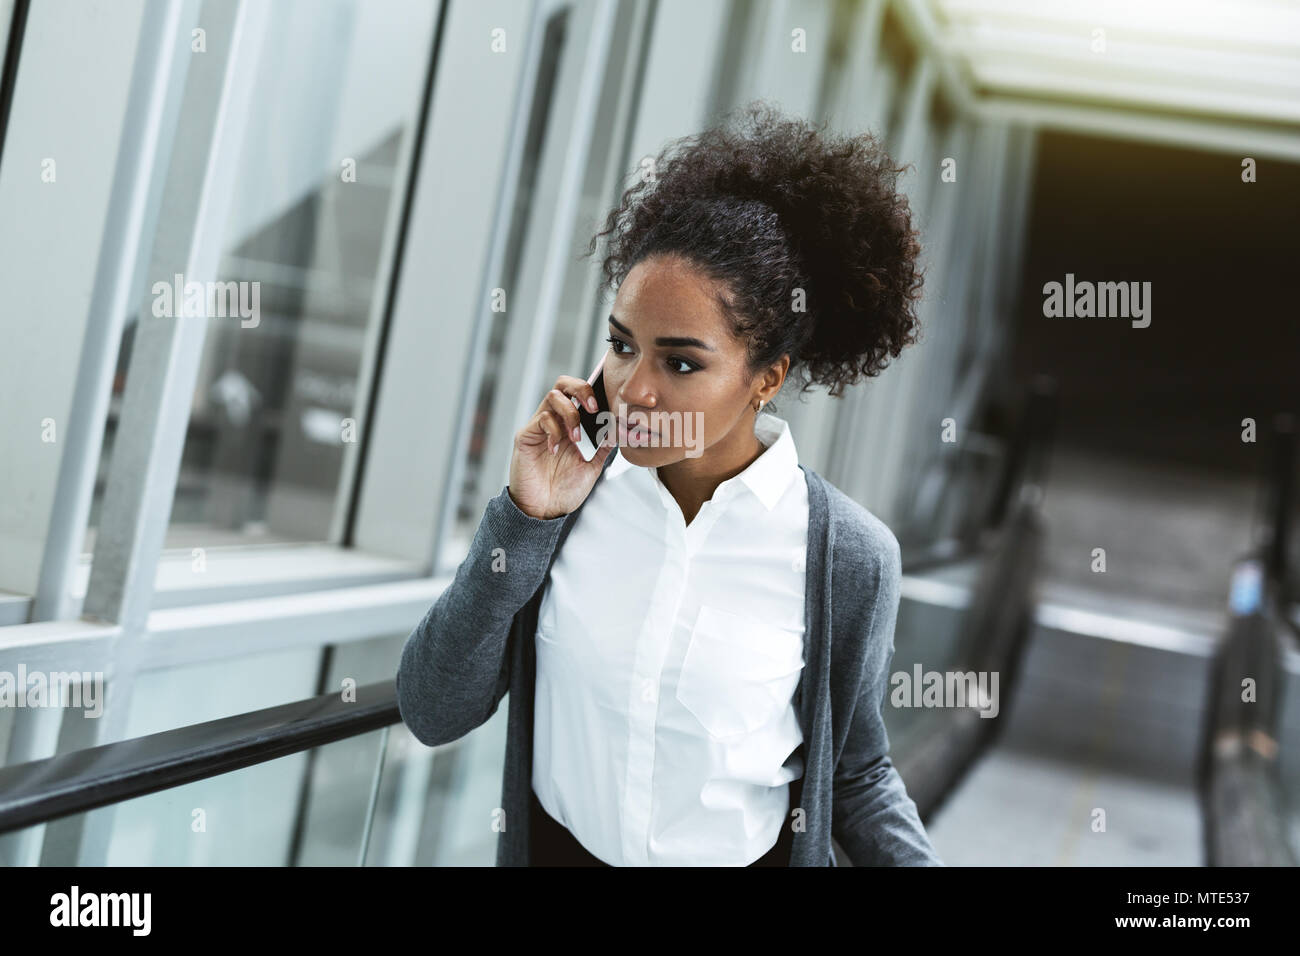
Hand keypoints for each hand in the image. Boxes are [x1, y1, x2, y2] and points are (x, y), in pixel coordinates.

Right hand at [508, 375, 615, 518]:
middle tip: (594, 408)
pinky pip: (541, 419)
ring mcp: (539, 427)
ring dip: (571, 414)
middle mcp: (554, 420)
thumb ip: (604, 445)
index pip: (579, 393)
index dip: (594, 390)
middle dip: (582, 390)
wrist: (545, 510)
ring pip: (553, 397)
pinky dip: (554, 431)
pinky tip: (556, 449)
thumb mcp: (593, 465)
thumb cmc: (565, 488)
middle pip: (564, 384)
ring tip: (576, 438)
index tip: (609, 403)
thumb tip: (619, 427)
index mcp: (570, 424)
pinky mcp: (526, 436)